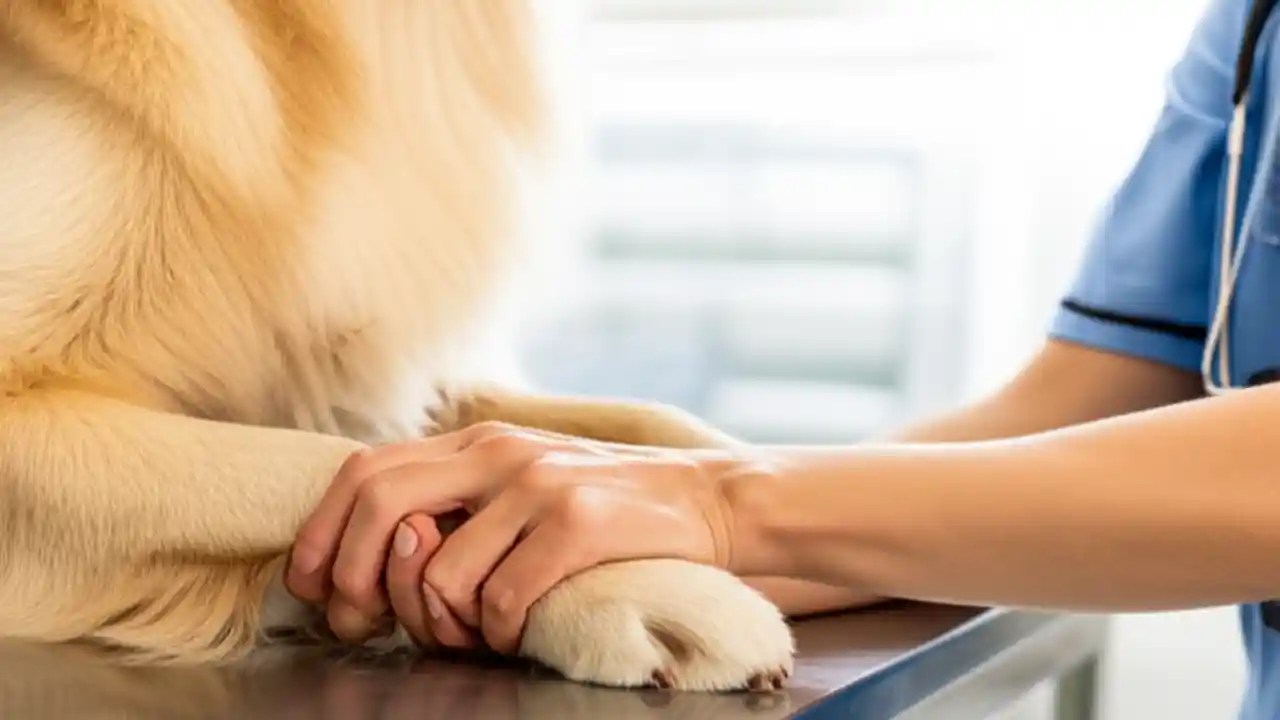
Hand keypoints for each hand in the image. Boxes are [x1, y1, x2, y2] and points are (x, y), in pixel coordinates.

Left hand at [285, 422, 745, 653]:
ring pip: (440, 571)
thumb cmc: (607, 511)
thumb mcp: (522, 489)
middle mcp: (498, 452)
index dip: (320, 533)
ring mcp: (538, 484)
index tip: (314, 590)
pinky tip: (517, 632)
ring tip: (473, 634)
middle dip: (352, 576)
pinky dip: (496, 633)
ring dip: (442, 624)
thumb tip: (383, 556)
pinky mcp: (578, 522)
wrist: (708, 502)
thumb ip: (459, 505)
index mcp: (476, 443)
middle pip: (380, 503)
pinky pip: (501, 598)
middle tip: (362, 624)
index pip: (365, 471)